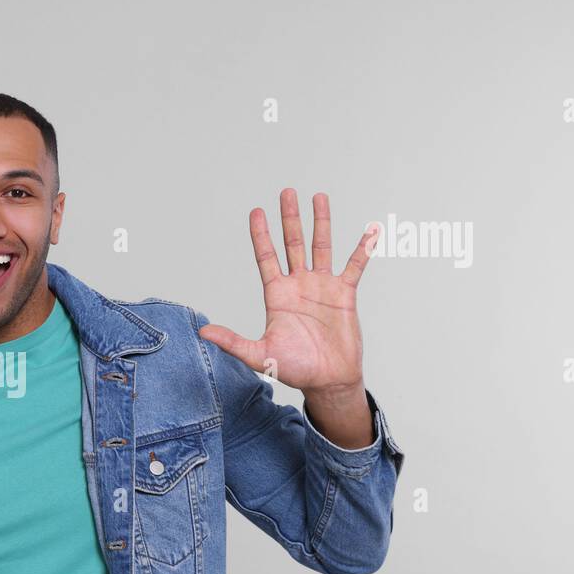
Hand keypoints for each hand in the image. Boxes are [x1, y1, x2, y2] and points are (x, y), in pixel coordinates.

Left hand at [197, 189, 378, 395]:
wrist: (327, 380)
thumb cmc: (294, 369)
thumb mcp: (260, 355)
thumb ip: (233, 342)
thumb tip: (203, 332)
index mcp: (277, 295)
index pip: (266, 257)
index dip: (261, 235)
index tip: (256, 211)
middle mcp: (298, 285)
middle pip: (292, 244)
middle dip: (289, 218)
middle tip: (287, 192)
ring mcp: (322, 287)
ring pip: (321, 247)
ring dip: (320, 222)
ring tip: (319, 197)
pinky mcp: (345, 294)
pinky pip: (355, 266)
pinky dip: (363, 249)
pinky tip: (370, 230)